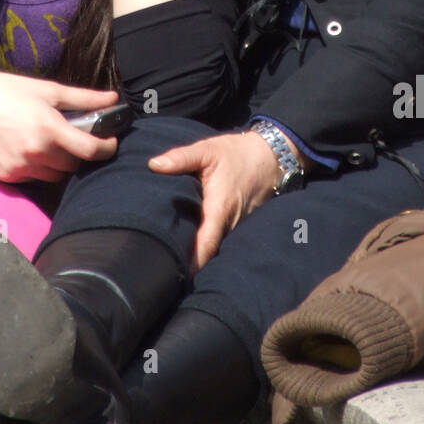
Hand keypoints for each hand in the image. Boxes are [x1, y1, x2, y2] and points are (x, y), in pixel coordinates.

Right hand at [0, 59, 120, 183]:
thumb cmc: (5, 90)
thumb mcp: (46, 89)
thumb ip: (83, 98)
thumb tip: (113, 99)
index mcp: (48, 128)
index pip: (89, 150)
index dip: (106, 148)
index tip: (110, 142)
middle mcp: (35, 152)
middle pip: (73, 165)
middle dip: (79, 153)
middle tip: (75, 138)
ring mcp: (19, 167)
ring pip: (54, 175)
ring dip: (59, 163)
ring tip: (51, 143)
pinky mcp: (5, 176)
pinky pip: (34, 177)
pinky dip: (38, 166)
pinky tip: (29, 148)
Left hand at [148, 130, 284, 271]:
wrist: (269, 157)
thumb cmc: (235, 153)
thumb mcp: (207, 151)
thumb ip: (181, 158)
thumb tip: (154, 165)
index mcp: (220, 208)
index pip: (205, 245)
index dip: (191, 262)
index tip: (172, 273)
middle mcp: (230, 222)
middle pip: (207, 251)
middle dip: (187, 260)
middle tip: (160, 267)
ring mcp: (236, 226)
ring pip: (214, 245)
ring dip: (196, 251)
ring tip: (169, 256)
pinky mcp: (238, 224)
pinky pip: (220, 237)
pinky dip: (205, 240)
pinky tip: (188, 240)